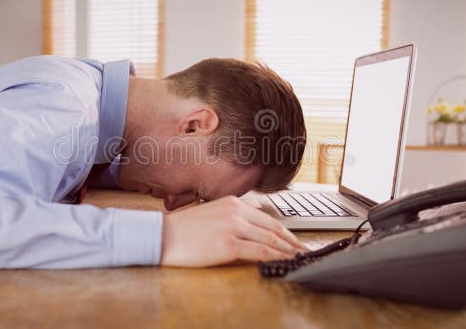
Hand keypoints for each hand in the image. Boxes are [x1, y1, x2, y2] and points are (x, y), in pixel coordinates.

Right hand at [160, 196, 307, 266]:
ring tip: (299, 260)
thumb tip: (251, 230)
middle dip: (292, 242)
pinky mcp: (228, 244)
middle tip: (304, 252)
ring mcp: (233, 227)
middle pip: (274, 228)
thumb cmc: (182, 230)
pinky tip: (283, 263)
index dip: (285, 232)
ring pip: (270, 240)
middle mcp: (236, 211)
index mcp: (233, 203)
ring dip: (288, 252)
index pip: (268, 218)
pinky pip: (259, 252)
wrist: (161, 236)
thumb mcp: (211, 215)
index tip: (295, 241)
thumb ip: (232, 218)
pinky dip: (275, 258)